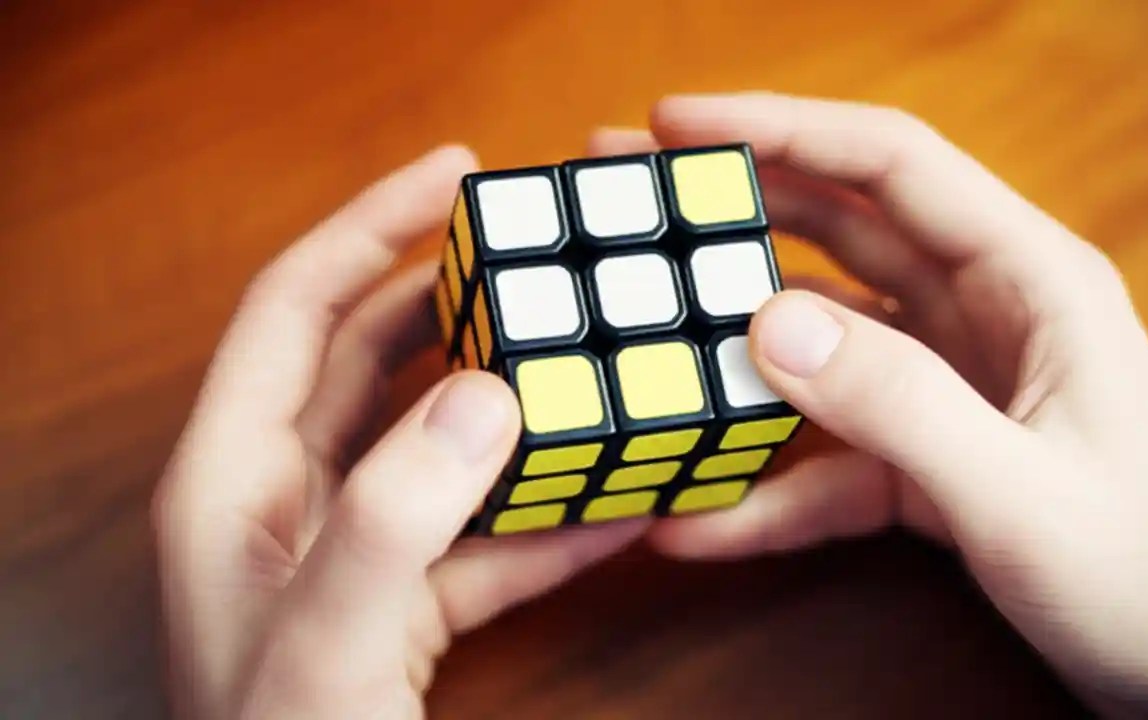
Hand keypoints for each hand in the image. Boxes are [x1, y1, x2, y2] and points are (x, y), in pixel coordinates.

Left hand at [152, 146, 645, 718]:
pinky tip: (618, 508)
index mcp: (232, 483)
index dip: (370, 227)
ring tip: (595, 371)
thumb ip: (393, 520)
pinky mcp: (405, 612)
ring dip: (522, 415)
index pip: (296, 309)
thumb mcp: (325, 648)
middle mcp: (287, 506)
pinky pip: (487, 541)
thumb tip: (483, 396)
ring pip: (444, 450)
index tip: (457, 175)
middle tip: (546, 266)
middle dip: (462, 311)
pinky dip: (550, 519)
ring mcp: (351, 558)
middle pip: (377, 365)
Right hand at [589, 93, 1147, 716]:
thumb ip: (897, 402)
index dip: (781, 129)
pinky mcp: (931, 460)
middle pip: (840, 233)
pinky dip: (766, 482)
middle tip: (634, 197)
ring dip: (733, 340)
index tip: (678, 125)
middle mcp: (986, 316)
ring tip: (639, 334)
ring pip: (822, 338)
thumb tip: (764, 324)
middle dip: (735, 208)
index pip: (891, 165)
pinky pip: (830, 454)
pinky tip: (698, 519)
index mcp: (1031, 280)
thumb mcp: (1021, 488)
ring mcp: (954, 389)